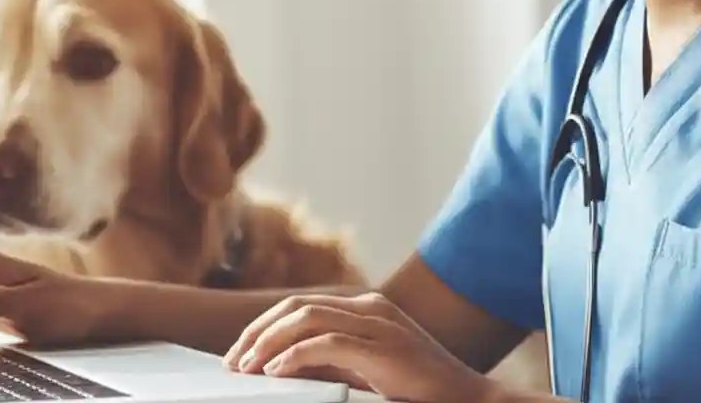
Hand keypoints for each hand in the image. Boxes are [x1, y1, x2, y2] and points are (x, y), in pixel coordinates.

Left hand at [222, 292, 500, 402]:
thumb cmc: (418, 391)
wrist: (468, 400)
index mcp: (365, 308)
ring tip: (247, 368)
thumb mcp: (364, 371)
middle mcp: (369, 307)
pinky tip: (276, 372)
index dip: (262, 327)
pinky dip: (295, 355)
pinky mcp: (384, 347)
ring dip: (268, 342)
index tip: (238, 354)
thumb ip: (328, 362)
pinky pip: (328, 343)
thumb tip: (278, 365)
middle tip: (232, 362)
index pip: (299, 306)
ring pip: (306, 317)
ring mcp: (378, 323)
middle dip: (257, 332)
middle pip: (296, 306)